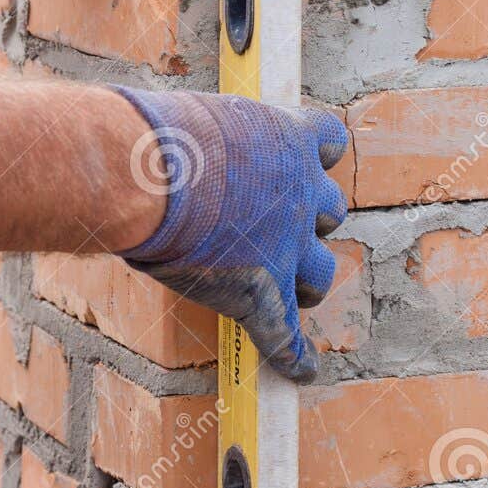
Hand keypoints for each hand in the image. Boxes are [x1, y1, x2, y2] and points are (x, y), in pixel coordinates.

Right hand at [115, 90, 348, 383]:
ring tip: (292, 289)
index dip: (317, 153)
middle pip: (329, 211)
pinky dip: (294, 356)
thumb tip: (179, 145)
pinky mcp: (265, 294)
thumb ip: (213, 138)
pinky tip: (301, 370)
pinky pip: (287, 335)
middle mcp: (300, 194)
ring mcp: (287, 249)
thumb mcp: (200, 117)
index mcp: (288, 140)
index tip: (309, 157)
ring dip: (307, 279)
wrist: (158, 178)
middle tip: (281, 224)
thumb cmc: (165, 136)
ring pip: (319, 272)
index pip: (328, 141)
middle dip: (311, 218)